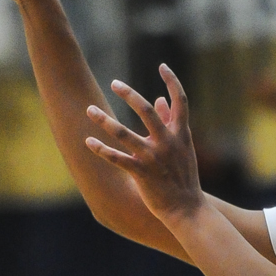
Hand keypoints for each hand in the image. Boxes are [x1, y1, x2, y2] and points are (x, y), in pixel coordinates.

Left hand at [85, 66, 203, 223]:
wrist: (187, 209)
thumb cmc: (183, 178)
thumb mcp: (183, 148)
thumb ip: (171, 121)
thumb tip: (159, 98)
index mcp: (180, 135)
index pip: (180, 101)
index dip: (172, 81)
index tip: (162, 66)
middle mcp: (167, 143)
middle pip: (146, 111)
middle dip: (129, 95)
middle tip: (114, 83)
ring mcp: (153, 158)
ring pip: (124, 133)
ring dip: (104, 120)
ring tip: (89, 109)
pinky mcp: (141, 174)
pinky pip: (116, 158)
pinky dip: (100, 149)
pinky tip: (87, 141)